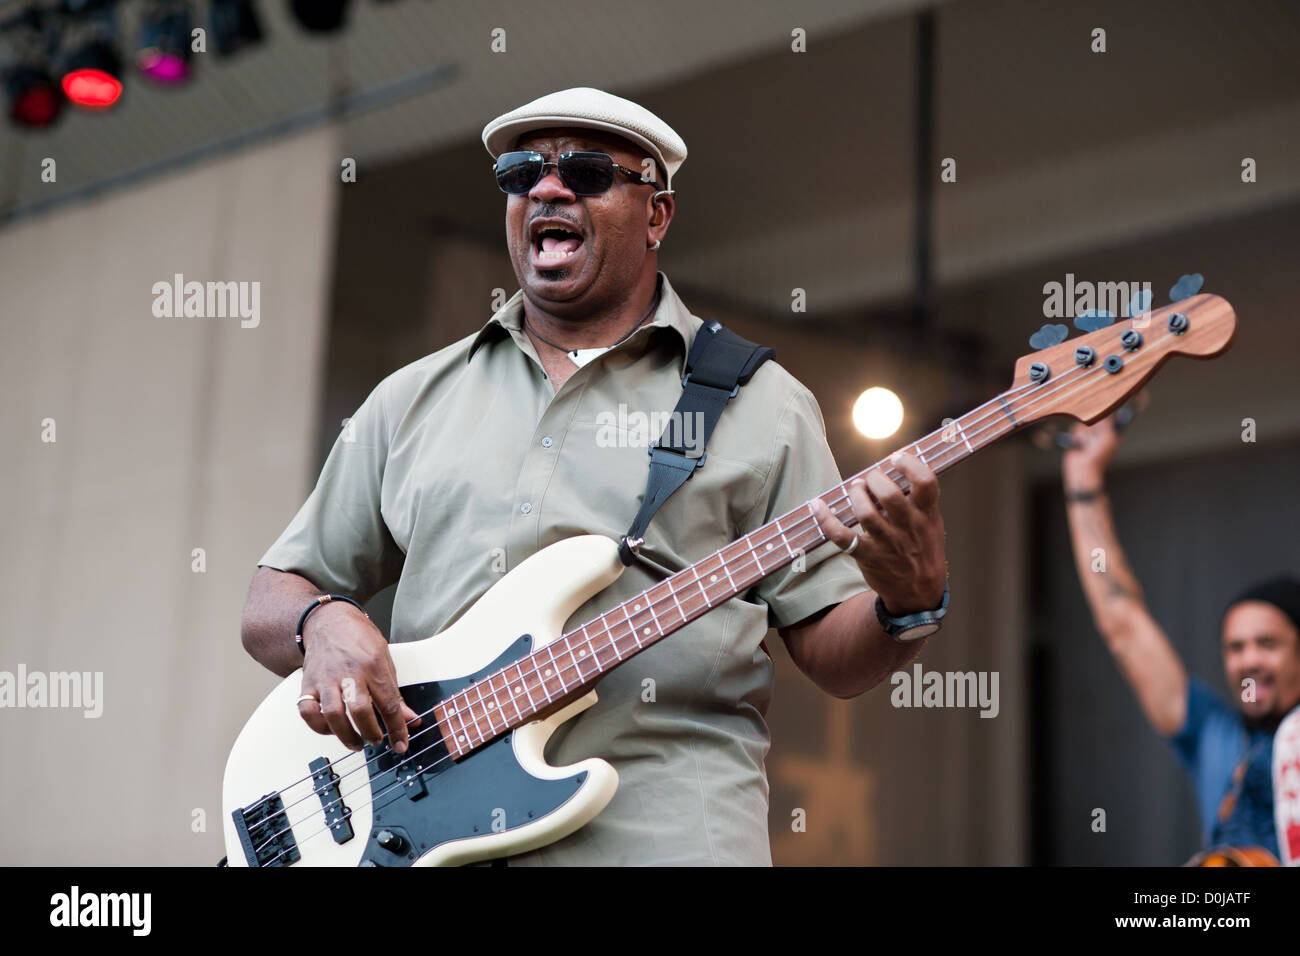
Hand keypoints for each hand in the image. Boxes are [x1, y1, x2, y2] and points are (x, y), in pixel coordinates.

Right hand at [296, 602, 421, 753]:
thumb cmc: (359, 639)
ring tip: (356, 742)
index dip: (397, 729)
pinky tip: (331, 729)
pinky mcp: (308, 684)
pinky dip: (319, 726)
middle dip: (371, 733)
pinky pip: (308, 711)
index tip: (401, 745)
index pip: (389, 703)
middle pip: (359, 710)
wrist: (328, 621)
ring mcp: (326, 679)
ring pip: (332, 714)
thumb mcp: (385, 659)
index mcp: (373, 665)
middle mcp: (349, 672)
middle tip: (376, 740)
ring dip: (346, 735)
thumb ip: (395, 693)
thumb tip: (409, 719)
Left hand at [810, 452, 946, 614]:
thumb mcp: (930, 523)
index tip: (897, 458)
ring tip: (856, 490)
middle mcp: (907, 528)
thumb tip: (895, 467)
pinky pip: (841, 536)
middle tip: (870, 480)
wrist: (918, 593)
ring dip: (856, 495)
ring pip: (866, 513)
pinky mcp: (867, 556)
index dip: (910, 464)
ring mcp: (886, 543)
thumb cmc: (922, 549)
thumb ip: (917, 499)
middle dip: (875, 479)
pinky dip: (825, 519)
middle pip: (890, 495)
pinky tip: (817, 505)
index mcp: (926, 515)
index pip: (925, 482)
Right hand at [1063, 414, 1120, 488]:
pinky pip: (1075, 430)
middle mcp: (1100, 433)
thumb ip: (1107, 424)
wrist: (1083, 470)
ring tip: (1086, 446)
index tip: (1107, 407)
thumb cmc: (1098, 456)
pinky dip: (1076, 438)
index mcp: (1112, 434)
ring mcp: (1088, 436)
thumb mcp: (1107, 439)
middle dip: (1093, 427)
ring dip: (1084, 435)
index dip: (1109, 412)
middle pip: (1094, 419)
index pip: (1111, 417)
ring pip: (1084, 425)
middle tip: (1095, 441)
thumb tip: (1107, 412)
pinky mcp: (1077, 439)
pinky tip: (1079, 447)